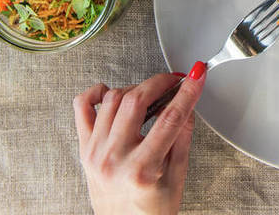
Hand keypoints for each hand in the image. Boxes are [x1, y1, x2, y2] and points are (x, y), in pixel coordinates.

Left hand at [74, 62, 206, 214]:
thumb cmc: (150, 213)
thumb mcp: (177, 177)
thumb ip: (182, 137)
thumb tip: (187, 104)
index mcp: (142, 170)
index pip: (169, 118)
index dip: (186, 92)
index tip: (196, 76)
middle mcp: (114, 159)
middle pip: (137, 101)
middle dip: (160, 83)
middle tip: (175, 80)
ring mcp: (95, 153)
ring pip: (112, 99)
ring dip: (135, 88)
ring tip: (151, 93)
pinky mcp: (84, 150)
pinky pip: (81, 108)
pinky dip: (96, 93)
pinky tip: (111, 92)